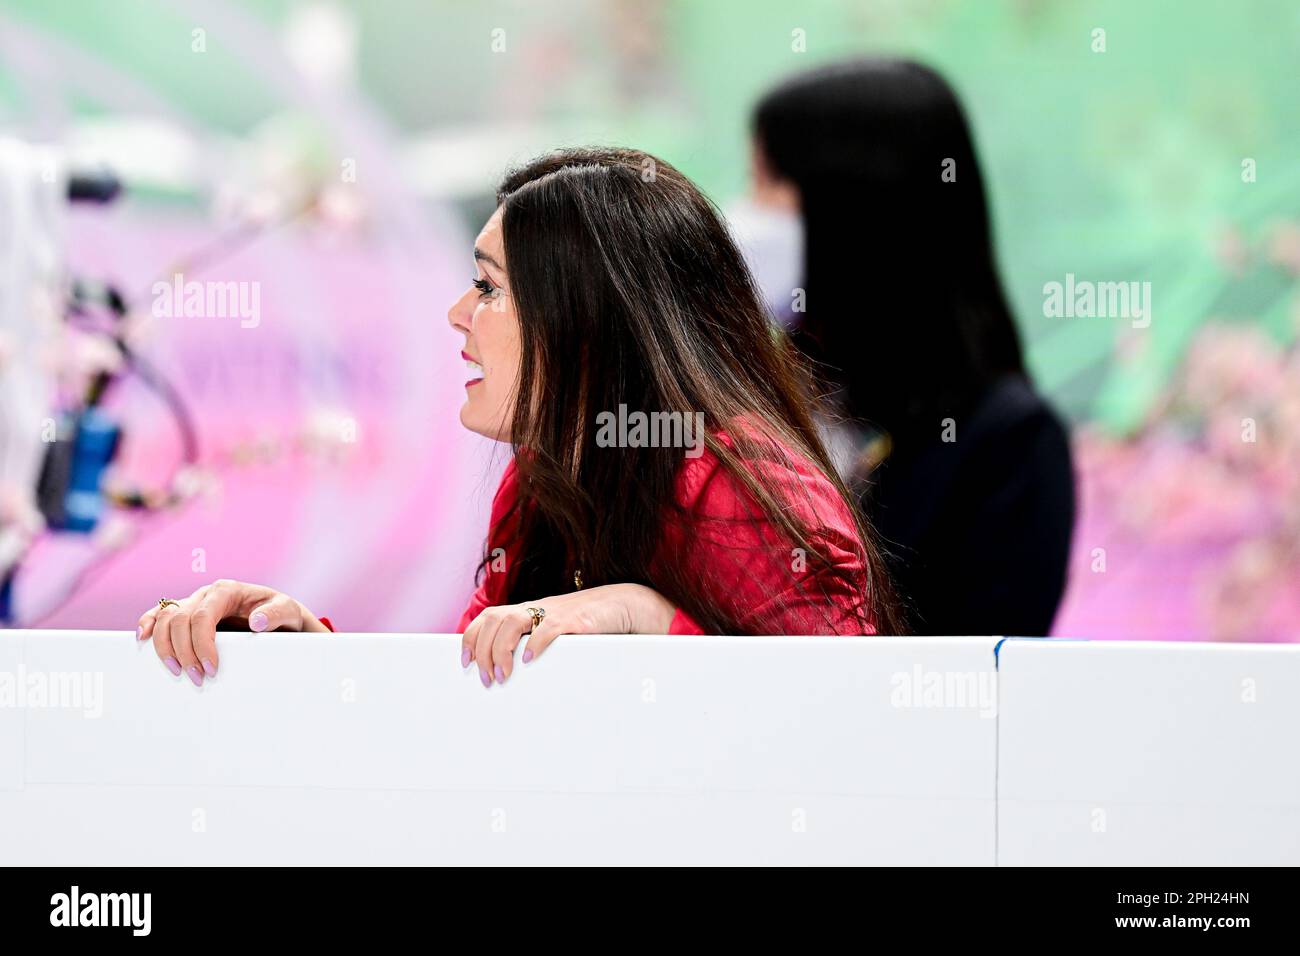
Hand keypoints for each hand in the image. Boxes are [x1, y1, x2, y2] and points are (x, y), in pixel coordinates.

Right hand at [136, 579, 330, 685]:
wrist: (278, 615)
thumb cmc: (281, 612)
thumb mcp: (287, 611)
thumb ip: (276, 614)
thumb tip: (257, 622)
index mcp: (227, 591)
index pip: (203, 616)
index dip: (201, 644)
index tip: (210, 670)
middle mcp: (206, 594)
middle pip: (180, 619)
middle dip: (184, 652)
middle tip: (197, 679)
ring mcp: (193, 602)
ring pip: (165, 618)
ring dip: (165, 647)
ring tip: (177, 673)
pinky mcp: (187, 614)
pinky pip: (159, 614)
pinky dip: (148, 623)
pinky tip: (143, 639)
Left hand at [461, 583, 674, 687]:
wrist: (620, 604)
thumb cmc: (586, 623)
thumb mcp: (552, 629)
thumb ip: (532, 640)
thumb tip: (510, 668)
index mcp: (527, 610)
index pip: (488, 617)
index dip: (472, 638)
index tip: (466, 663)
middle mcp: (535, 608)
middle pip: (494, 620)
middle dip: (484, 651)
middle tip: (488, 679)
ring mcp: (553, 612)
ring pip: (513, 622)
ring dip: (502, 650)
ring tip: (503, 675)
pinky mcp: (573, 620)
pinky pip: (548, 629)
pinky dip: (535, 644)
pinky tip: (529, 660)